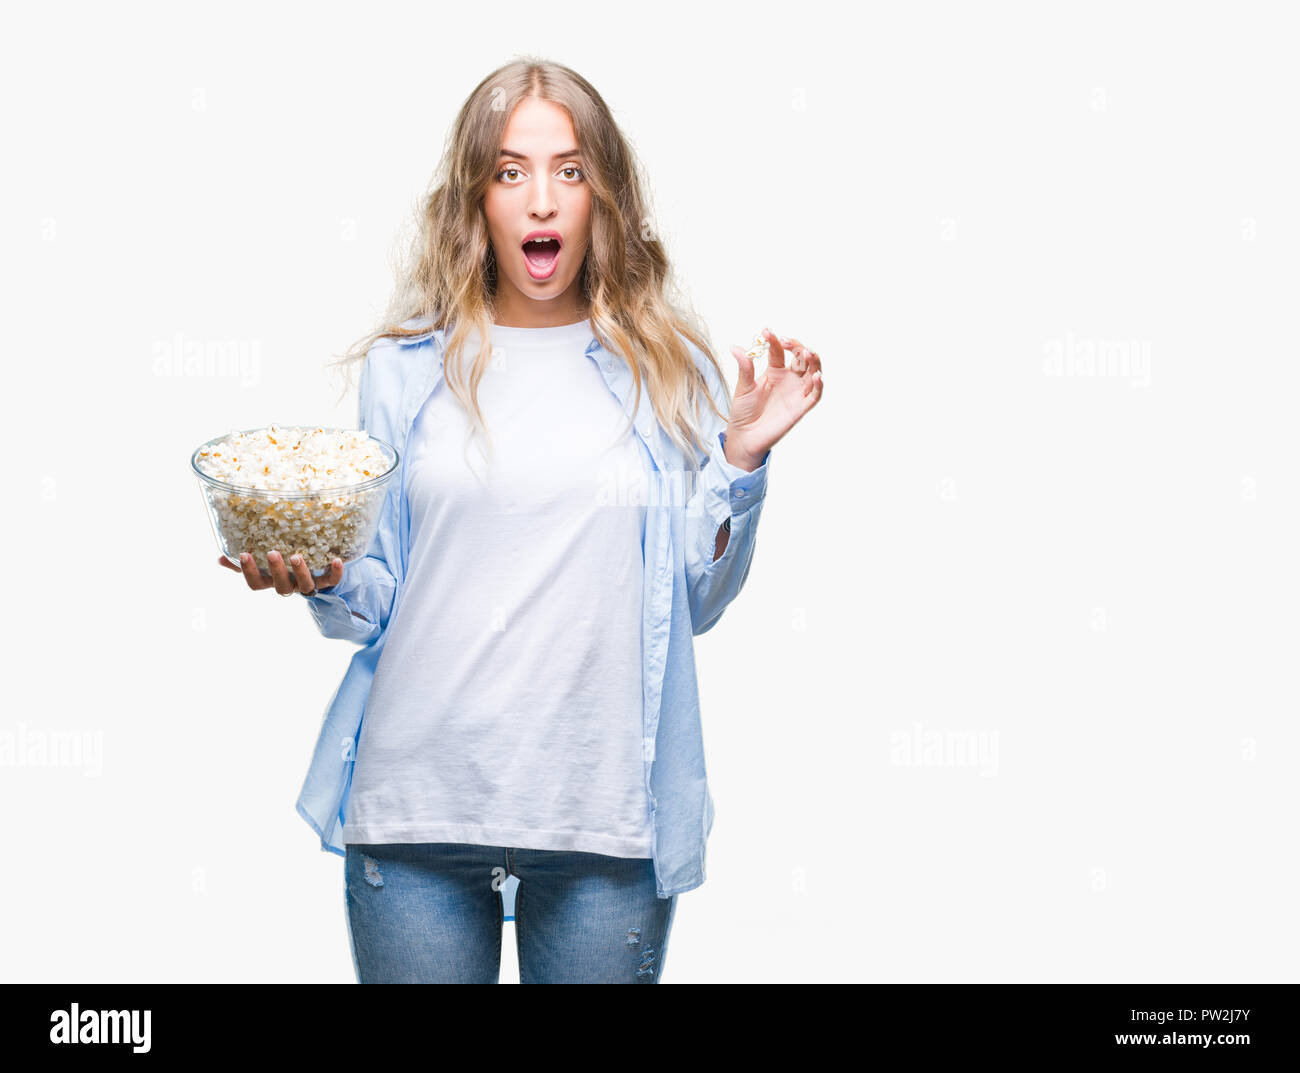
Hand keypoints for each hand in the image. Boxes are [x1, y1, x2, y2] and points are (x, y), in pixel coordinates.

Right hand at [219, 550, 343, 595]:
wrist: (316, 576)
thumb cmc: (282, 567)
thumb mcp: (261, 566)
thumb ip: (241, 563)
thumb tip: (220, 557)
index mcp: (271, 582)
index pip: (255, 584)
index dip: (249, 571)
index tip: (243, 554)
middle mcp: (289, 586)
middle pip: (280, 586)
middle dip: (276, 570)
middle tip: (272, 552)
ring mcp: (308, 585)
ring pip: (305, 586)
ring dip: (301, 571)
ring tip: (296, 556)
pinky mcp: (327, 581)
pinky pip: (332, 580)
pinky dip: (336, 572)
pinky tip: (336, 559)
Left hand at [725, 328, 822, 466]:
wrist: (744, 436)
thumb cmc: (743, 412)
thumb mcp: (743, 387)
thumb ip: (745, 368)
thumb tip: (736, 347)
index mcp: (774, 372)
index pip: (779, 352)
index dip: (775, 340)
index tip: (766, 332)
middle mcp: (788, 379)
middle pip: (801, 358)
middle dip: (798, 347)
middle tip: (788, 342)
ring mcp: (796, 393)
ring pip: (812, 373)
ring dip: (814, 362)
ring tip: (808, 352)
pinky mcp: (800, 408)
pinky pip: (814, 395)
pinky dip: (818, 385)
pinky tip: (816, 376)